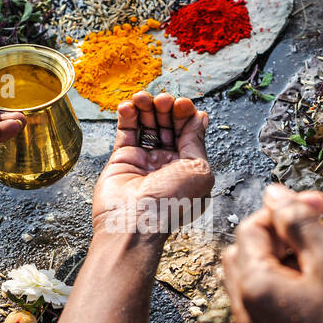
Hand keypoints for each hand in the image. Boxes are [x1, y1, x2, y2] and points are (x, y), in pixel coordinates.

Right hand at [92, 92, 213, 235]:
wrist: (135, 223)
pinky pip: (126, 132)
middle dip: (166, 108)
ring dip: (146, 107)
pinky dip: (127, 115)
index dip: (186, 114)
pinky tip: (129, 105)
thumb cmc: (171, 204)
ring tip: (143, 98)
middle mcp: (167, 163)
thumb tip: (201, 117)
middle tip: (163, 100)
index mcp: (189, 167)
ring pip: (147, 125)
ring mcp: (144, 160)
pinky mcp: (122, 159)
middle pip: (168, 124)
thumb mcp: (198, 170)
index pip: (189, 131)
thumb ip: (197, 140)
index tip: (182, 104)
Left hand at [221, 184, 322, 322]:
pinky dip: (284, 282)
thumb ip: (299, 224)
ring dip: (282, 257)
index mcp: (253, 284)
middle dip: (280, 232)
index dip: (285, 209)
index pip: (252, 226)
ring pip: (254, 275)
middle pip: (246, 249)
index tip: (320, 205)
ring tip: (322, 259)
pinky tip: (317, 288)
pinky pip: (264, 300)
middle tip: (320, 229)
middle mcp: (243, 306)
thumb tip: (275, 194)